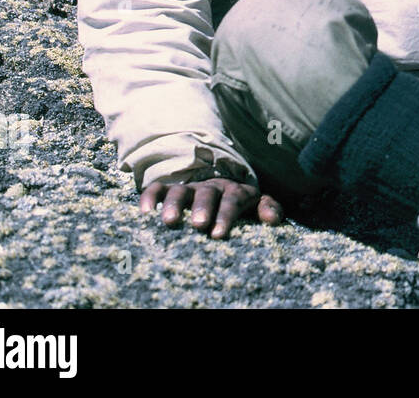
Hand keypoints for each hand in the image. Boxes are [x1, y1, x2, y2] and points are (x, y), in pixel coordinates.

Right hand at [139, 177, 283, 239]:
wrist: (220, 183)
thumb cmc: (239, 202)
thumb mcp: (256, 203)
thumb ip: (268, 208)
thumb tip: (273, 220)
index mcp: (235, 191)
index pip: (233, 200)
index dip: (226, 216)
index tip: (218, 235)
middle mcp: (212, 186)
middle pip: (207, 193)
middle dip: (203, 208)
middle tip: (198, 225)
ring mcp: (191, 187)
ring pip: (181, 190)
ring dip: (174, 204)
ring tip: (169, 222)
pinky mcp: (171, 188)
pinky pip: (159, 188)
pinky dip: (151, 197)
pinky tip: (145, 212)